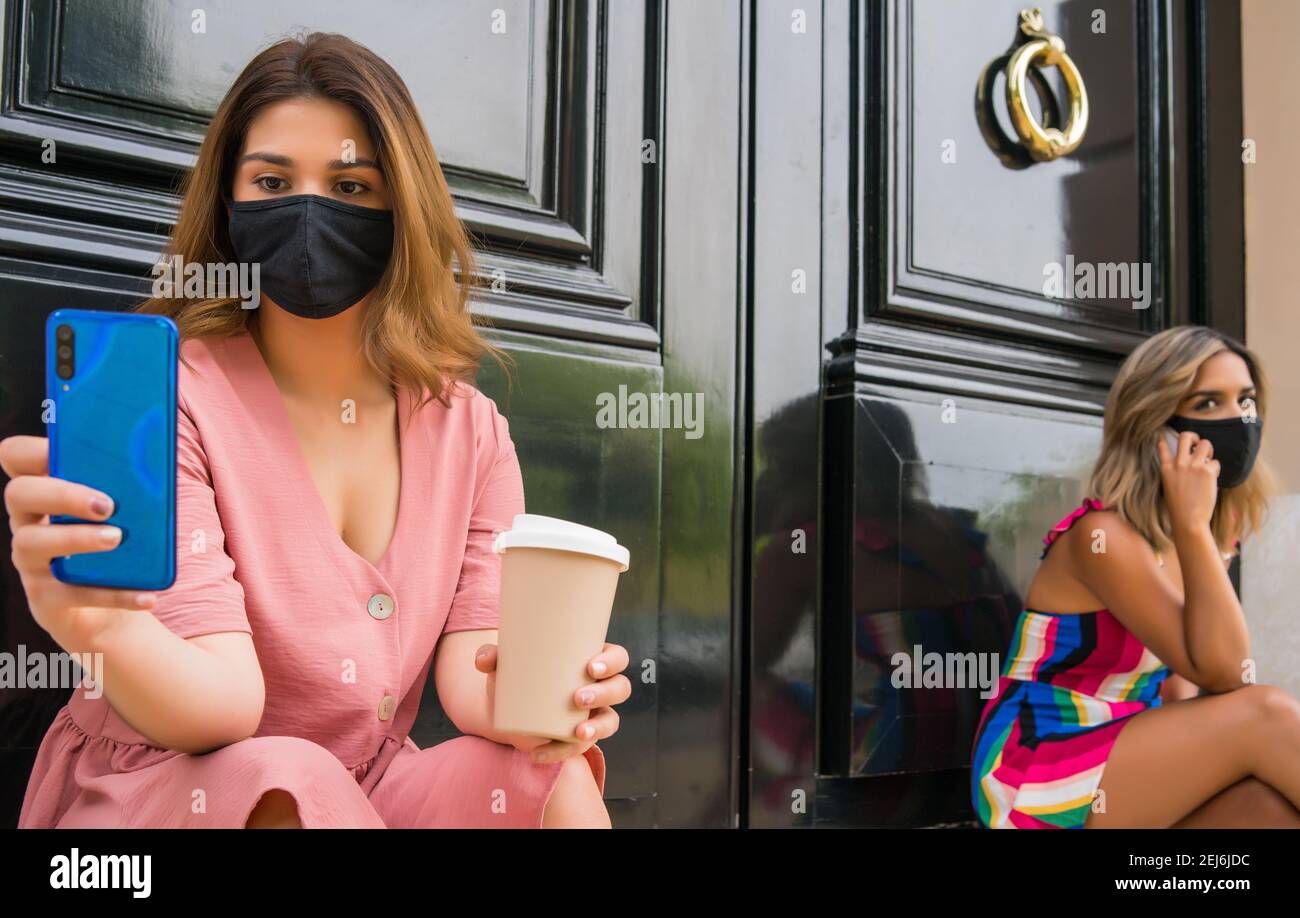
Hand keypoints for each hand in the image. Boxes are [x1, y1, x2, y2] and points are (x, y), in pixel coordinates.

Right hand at [1, 435, 156, 644]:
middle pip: (20, 494)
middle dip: (62, 493)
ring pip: (32, 542)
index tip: (61, 449)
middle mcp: (27, 523)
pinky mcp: (47, 599)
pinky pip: (75, 595)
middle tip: (107, 504)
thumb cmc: (116, 545)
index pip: (16, 457)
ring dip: (77, 538)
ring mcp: (32, 562)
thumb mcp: (123, 513)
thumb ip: (129, 488)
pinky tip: (147, 596)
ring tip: (116, 538)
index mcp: (44, 492)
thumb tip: (159, 466)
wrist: (109, 611)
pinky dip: (115, 594)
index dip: (32, 450)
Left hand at [474, 640, 631, 763]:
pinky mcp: (579, 737)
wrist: (505, 709)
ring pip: (610, 721)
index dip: (612, 662)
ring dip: (598, 727)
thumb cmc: (514, 676)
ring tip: (577, 732)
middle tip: (578, 699)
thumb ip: (492, 657)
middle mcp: (599, 687)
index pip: (617, 657)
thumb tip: (484, 659)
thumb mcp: (504, 665)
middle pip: (620, 688)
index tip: (591, 668)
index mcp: (591, 659)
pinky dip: (562, 751)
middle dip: (605, 694)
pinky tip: (539, 754)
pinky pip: (581, 747)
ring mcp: (593, 714)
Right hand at [1157, 429, 1218, 532]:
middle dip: (1194, 437)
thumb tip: (1189, 465)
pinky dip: (1216, 470)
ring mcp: (1193, 466)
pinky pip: (1216, 463)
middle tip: (1198, 445)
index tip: (1163, 435)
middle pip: (1185, 436)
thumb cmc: (1179, 508)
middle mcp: (1179, 463)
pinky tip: (1212, 480)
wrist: (1188, 520)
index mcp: (1166, 468)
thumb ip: (1175, 473)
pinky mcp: (1207, 471)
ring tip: (1208, 461)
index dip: (1164, 440)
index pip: (1163, 447)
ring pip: (1205, 444)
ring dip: (1208, 450)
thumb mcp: (1169, 488)